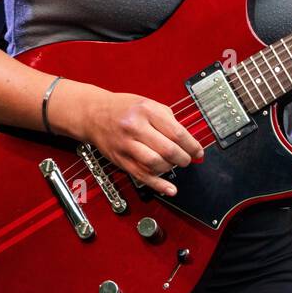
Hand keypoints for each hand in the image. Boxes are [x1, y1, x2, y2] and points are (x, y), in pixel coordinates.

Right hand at [77, 90, 205, 195]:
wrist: (93, 113)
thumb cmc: (123, 108)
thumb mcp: (148, 103)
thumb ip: (168, 119)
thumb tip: (187, 139)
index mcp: (147, 110)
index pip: (177, 132)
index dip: (192, 145)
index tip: (198, 151)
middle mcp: (135, 127)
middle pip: (168, 150)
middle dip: (184, 159)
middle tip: (188, 160)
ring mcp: (126, 144)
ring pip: (155, 164)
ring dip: (171, 168)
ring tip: (174, 165)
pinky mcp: (120, 159)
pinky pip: (141, 175)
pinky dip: (158, 185)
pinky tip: (169, 189)